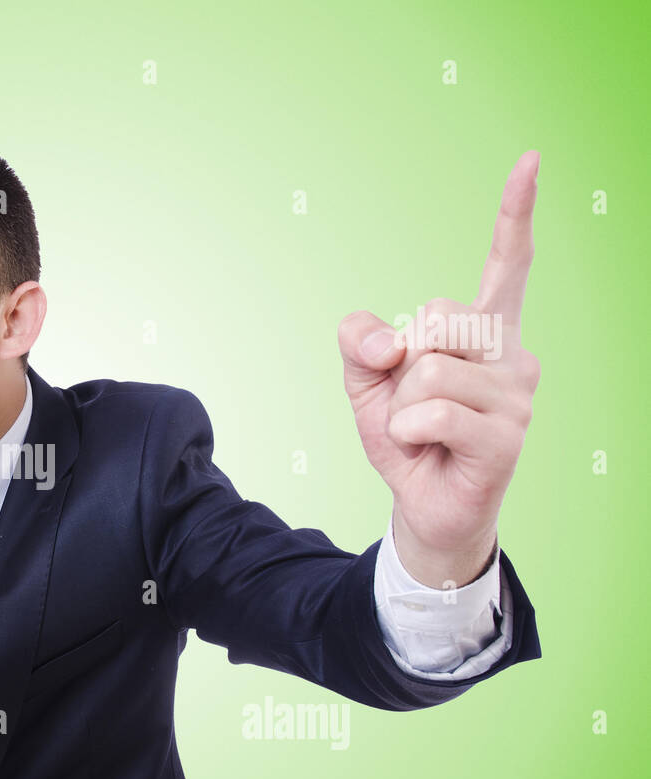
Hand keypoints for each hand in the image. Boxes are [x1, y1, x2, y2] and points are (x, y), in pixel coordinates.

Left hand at [337, 151, 541, 586]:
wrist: (422, 504)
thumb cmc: (407, 437)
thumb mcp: (368, 383)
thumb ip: (361, 344)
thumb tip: (381, 337)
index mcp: (486, 332)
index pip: (506, 265)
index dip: (515, 215)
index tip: (530, 161)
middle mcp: (512, 354)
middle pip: (439, 317)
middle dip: (404, 358)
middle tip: (414, 400)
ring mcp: (516, 396)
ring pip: (427, 370)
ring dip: (401, 406)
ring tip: (424, 431)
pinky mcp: (507, 437)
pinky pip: (429, 413)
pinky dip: (408, 432)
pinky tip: (430, 449)